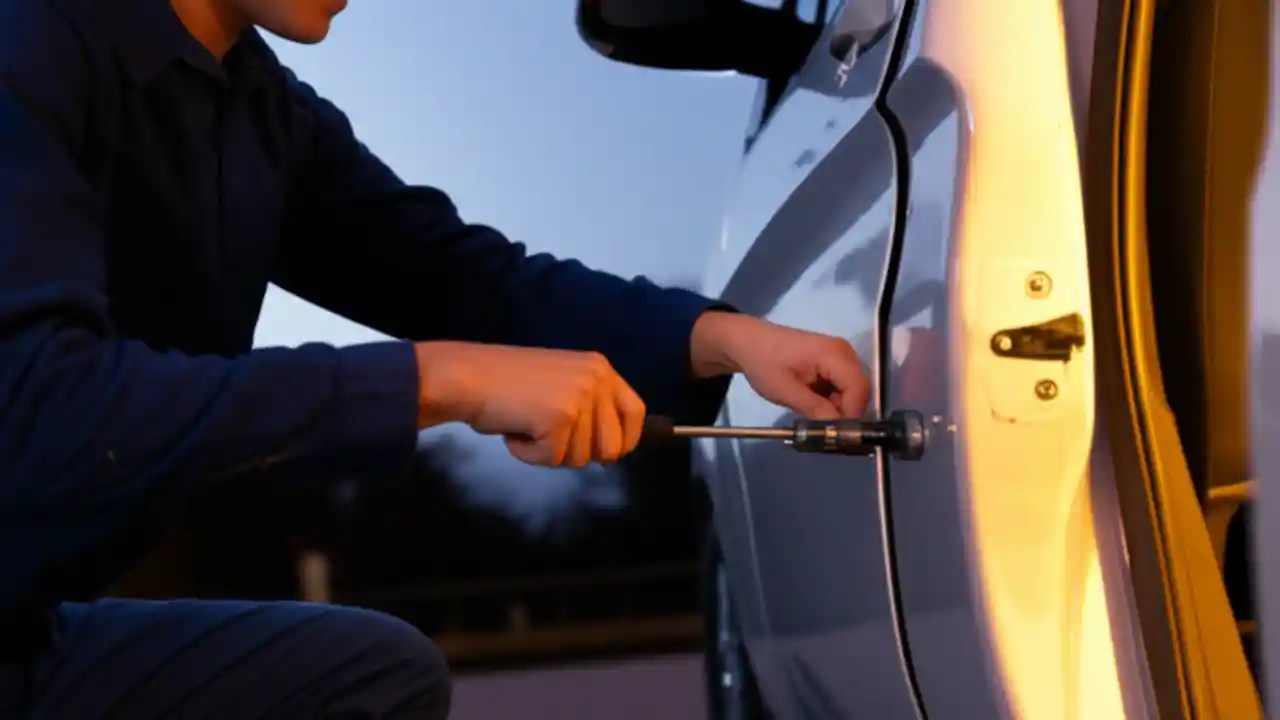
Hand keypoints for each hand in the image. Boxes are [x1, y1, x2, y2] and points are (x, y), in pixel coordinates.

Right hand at [414, 341, 645, 466]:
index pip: (636, 412)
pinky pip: (553, 460)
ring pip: (580, 458)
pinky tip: (515, 429)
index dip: (626, 440)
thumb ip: (589, 406)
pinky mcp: (560, 418)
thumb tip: (614, 451)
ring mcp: (580, 398)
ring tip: (526, 423)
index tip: (608, 455)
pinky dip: (529, 454)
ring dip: (550, 452)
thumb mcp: (562, 383)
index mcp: (600, 368)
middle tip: (548, 435)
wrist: (467, 376)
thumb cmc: (506, 384)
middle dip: (580, 453)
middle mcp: (596, 379)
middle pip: (612, 446)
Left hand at [690, 312, 869, 418]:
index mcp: (834, 354)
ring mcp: (840, 356)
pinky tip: (813, 405)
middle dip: (844, 413)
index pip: (858, 389)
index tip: (834, 434)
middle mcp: (845, 352)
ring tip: (813, 416)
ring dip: (837, 408)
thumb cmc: (764, 363)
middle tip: (821, 428)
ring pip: (851, 391)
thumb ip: (814, 409)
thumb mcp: (784, 390)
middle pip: (858, 391)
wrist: (748, 343)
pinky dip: (832, 400)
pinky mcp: (833, 362)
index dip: (851, 414)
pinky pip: (842, 387)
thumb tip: (837, 429)